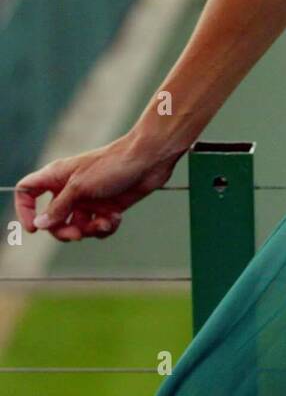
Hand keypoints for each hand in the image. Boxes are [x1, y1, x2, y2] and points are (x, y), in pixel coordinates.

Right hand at [14, 133, 184, 242]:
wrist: (149, 160)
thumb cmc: (113, 165)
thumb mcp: (80, 186)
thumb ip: (59, 207)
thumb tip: (40, 225)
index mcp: (58, 176)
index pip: (28, 191)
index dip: (25, 210)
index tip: (34, 228)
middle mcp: (71, 188)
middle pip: (52, 218)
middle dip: (63, 231)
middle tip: (76, 235)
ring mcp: (89, 199)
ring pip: (76, 226)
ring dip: (88, 231)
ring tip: (103, 223)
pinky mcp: (107, 207)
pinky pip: (97, 227)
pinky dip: (105, 227)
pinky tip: (115, 218)